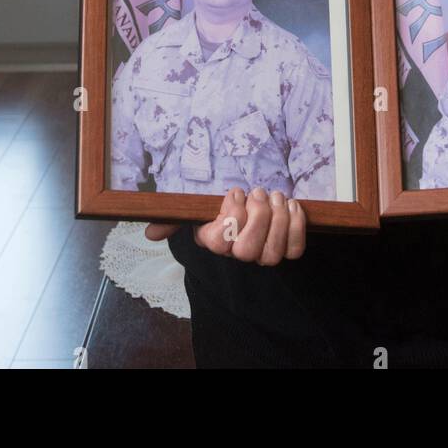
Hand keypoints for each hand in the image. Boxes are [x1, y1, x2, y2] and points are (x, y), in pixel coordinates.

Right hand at [143, 187, 306, 264]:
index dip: (231, 217)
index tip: (234, 193)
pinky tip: (292, 205)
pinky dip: (296, 225)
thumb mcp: (196, 207)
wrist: (253, 202)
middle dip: (257, 217)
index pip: (220, 243)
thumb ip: (174, 218)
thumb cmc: (223, 204)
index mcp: (214, 241)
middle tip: (257, 192)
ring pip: (273, 252)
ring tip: (275, 196)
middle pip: (249, 251)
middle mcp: (238, 253)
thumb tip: (150, 232)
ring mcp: (263, 254)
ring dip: (278, 218)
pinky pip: (295, 249)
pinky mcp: (287, 249)